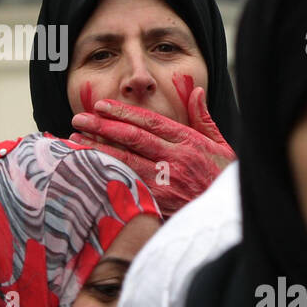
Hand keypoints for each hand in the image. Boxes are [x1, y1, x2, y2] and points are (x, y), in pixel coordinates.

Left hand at [68, 83, 234, 215]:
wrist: (231, 215)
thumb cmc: (223, 178)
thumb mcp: (221, 145)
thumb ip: (204, 118)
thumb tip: (196, 91)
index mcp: (188, 142)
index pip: (150, 122)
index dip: (123, 112)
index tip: (101, 106)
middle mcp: (175, 160)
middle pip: (132, 138)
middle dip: (102, 126)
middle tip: (78, 119)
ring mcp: (166, 182)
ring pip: (125, 161)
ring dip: (98, 149)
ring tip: (75, 140)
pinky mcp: (160, 203)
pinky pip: (128, 185)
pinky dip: (107, 175)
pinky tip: (89, 169)